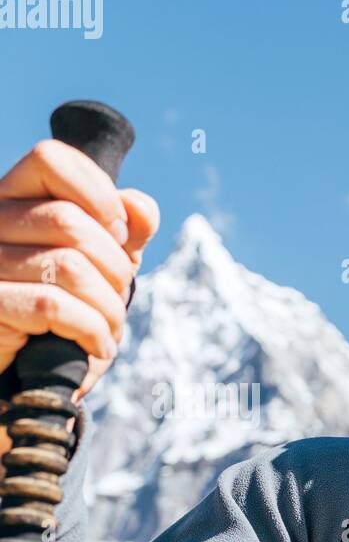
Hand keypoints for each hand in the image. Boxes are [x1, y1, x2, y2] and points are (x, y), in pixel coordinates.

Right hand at [0, 137, 158, 397]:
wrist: (24, 382)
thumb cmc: (64, 320)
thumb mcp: (102, 271)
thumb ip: (122, 233)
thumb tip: (140, 207)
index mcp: (14, 202)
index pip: (52, 159)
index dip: (99, 192)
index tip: (119, 232)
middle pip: (72, 222)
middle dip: (115, 269)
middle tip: (115, 298)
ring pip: (70, 267)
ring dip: (108, 308)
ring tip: (106, 329)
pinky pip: (54, 306)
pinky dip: (91, 331)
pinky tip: (95, 346)